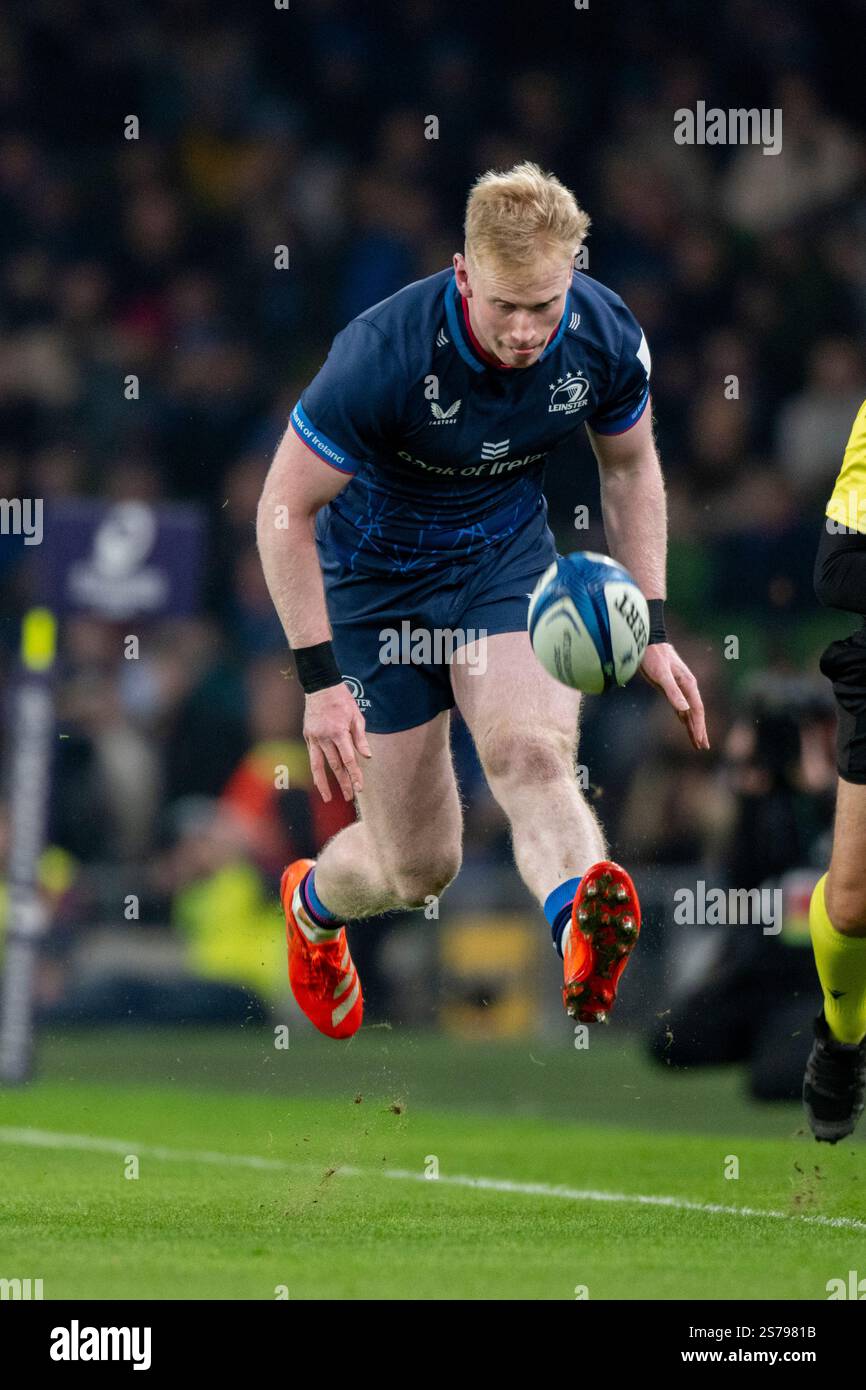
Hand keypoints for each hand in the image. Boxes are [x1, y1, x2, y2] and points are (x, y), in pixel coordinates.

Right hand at [303, 682, 371, 801]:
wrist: (320, 687)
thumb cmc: (342, 700)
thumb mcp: (357, 716)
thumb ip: (361, 738)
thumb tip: (367, 757)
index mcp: (339, 732)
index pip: (348, 760)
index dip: (354, 775)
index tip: (359, 788)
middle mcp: (324, 737)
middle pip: (334, 766)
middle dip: (343, 783)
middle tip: (349, 797)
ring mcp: (314, 738)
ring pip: (318, 766)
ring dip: (323, 784)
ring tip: (328, 798)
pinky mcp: (307, 736)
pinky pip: (312, 757)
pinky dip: (316, 770)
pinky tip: (320, 780)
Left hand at [639, 642, 709, 750]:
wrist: (648, 643)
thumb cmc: (654, 657)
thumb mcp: (661, 675)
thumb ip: (673, 692)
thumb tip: (685, 710)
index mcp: (688, 684)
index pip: (697, 710)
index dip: (699, 727)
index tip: (700, 742)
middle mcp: (687, 687)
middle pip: (696, 713)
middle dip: (699, 730)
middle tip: (703, 747)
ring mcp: (680, 688)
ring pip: (689, 711)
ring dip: (693, 726)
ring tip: (697, 742)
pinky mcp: (671, 689)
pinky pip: (681, 707)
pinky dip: (685, 718)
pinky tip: (686, 724)